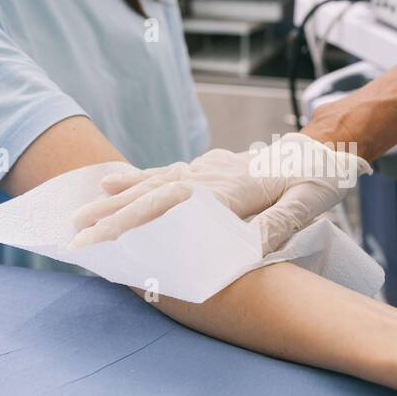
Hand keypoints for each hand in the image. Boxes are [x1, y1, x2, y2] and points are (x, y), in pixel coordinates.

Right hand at [70, 133, 370, 253]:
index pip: (168, 210)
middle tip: (73, 238)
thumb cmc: (316, 181)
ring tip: (79, 215)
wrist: (323, 147)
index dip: (130, 226)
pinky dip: (137, 179)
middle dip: (108, 218)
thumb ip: (276, 226)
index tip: (98, 241)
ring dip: (114, 200)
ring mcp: (206, 168)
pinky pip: (165, 173)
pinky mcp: (207, 166)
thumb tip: (245, 248)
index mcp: (228, 190)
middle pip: (149, 197)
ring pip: (151, 184)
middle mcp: (209, 176)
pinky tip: (113, 183)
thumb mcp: (306, 206)